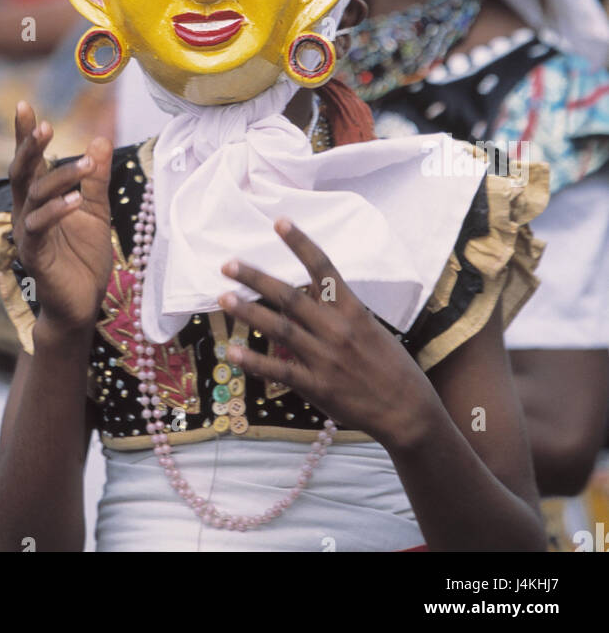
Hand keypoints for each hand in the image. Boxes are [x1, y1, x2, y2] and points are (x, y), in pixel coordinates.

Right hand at [10, 101, 112, 337]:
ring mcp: (28, 233)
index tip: (25, 106)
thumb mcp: (95, 209)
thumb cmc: (83, 257)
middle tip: (46, 125)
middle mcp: (26, 212)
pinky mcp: (35, 255)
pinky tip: (75, 200)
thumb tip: (100, 138)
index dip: (25, 135)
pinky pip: (40, 227)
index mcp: (37, 199)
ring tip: (87, 164)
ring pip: (35, 196)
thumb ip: (95, 178)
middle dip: (30, 147)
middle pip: (21, 173)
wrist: (83, 303)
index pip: (29, 161)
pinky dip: (57, 211)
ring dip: (60, 177)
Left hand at [219, 220, 436, 449]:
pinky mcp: (318, 387)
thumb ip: (339, 310)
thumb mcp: (370, 327)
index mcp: (353, 310)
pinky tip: (232, 352)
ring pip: (280, 329)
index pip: (323, 268)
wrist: (408, 411)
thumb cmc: (391, 366)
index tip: (279, 222)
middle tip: (228, 264)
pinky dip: (255, 362)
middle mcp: (337, 329)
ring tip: (223, 297)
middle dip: (256, 278)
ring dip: (248, 313)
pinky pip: (280, 371)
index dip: (301, 243)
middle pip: (290, 296)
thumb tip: (309, 289)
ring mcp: (325, 358)